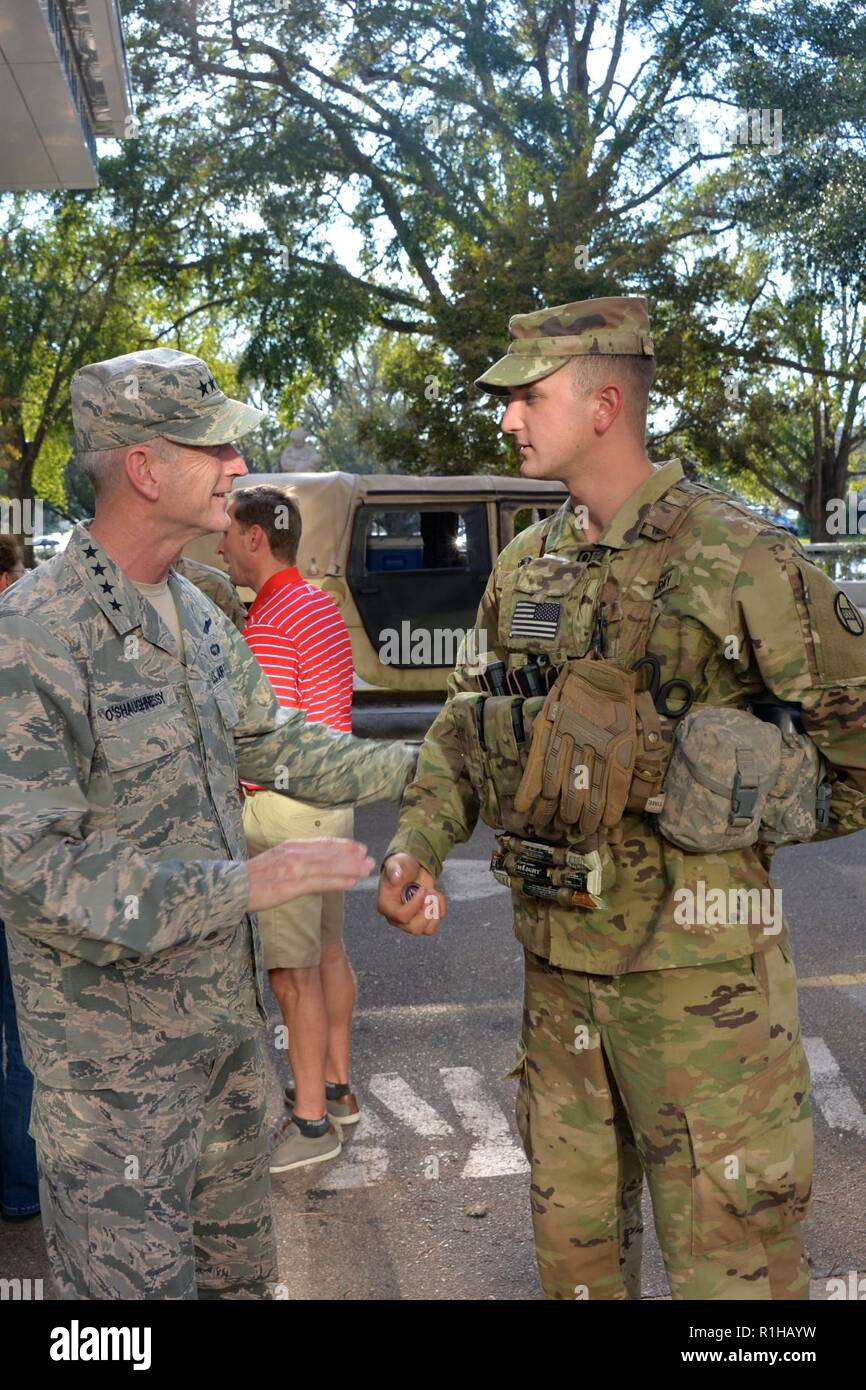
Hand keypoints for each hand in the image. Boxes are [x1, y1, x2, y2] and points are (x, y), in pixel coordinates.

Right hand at [246, 837, 373, 912]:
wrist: (233, 886)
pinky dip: (338, 881)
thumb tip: (312, 861)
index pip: (322, 843)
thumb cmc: (252, 877)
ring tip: (366, 869)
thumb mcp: (275, 859)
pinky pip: (320, 882)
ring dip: (350, 867)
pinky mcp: (292, 885)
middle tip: (369, 857)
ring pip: (329, 866)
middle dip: (351, 855)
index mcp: (291, 846)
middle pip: (329, 853)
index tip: (358, 846)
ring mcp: (294, 868)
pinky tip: (351, 882)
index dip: (342, 845)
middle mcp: (295, 853)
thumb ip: (294, 857)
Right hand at [377, 853, 446, 935]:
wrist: (413, 869)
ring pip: (427, 930)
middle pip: (415, 928)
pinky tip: (436, 894)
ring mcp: (410, 921)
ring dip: (435, 909)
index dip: (416, 904)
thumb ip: (394, 868)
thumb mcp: (397, 862)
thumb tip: (396, 877)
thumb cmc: (402, 867)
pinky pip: (435, 923)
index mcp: (386, 906)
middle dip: (427, 910)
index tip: (423, 889)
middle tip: (429, 891)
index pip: (401, 916)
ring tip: (433, 892)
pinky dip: (441, 908)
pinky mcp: (423, 921)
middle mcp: (396, 918)